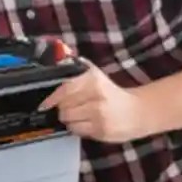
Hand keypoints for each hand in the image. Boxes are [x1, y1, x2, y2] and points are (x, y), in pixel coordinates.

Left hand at [37, 62, 156, 142]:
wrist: (138, 111)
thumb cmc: (113, 93)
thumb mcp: (97, 75)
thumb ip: (78, 65)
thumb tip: (63, 51)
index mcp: (94, 80)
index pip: (65, 89)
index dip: (52, 98)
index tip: (44, 105)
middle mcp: (97, 96)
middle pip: (64, 107)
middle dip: (62, 109)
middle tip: (70, 108)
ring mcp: (100, 114)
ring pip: (69, 120)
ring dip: (69, 119)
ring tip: (80, 115)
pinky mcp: (102, 130)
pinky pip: (77, 131)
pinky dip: (77, 128)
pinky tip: (87, 123)